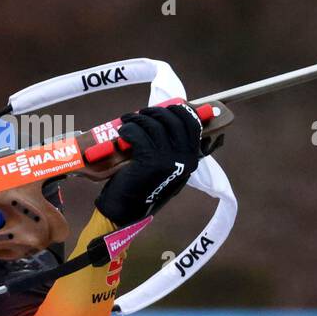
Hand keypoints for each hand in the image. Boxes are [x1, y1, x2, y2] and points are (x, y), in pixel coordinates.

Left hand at [94, 104, 202, 225]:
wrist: (127, 208)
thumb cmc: (144, 184)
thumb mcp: (167, 165)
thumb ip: (172, 147)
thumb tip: (169, 117)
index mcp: (192, 158)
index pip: (193, 123)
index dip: (179, 110)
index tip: (166, 107)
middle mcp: (185, 158)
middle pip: (174, 120)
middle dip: (156, 112)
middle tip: (142, 114)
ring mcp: (168, 159)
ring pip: (154, 125)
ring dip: (138, 119)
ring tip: (128, 121)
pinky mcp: (150, 160)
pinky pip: (139, 134)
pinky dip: (129, 129)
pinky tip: (123, 132)